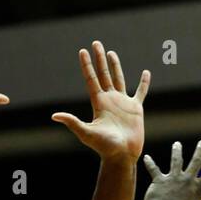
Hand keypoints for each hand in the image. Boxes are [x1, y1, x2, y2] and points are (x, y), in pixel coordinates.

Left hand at [52, 41, 148, 161]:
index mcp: (99, 103)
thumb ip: (72, 122)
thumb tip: (54, 116)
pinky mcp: (136, 109)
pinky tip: (146, 73)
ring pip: (119, 79)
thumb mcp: (86, 133)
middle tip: (96, 43)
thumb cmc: (104, 147)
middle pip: (104, 74)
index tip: (82, 51)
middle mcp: (110, 100)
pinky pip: (140, 92)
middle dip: (99, 59)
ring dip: (115, 66)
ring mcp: (123, 103)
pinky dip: (143, 83)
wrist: (121, 156)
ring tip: (111, 53)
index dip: (87, 65)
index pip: (91, 79)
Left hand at [142, 140, 200, 199]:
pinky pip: (154, 169)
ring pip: (176, 160)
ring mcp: (172, 178)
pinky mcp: (159, 180)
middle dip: (200, 150)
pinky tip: (146, 158)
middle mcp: (186, 180)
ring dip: (177, 151)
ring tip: (177, 145)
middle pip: (196, 161)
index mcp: (197, 190)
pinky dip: (150, 163)